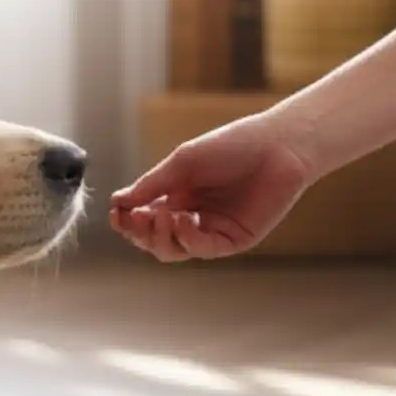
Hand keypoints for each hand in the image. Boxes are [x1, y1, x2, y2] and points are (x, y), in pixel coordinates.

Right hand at [110, 112, 314, 262]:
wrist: (278, 146)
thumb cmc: (232, 146)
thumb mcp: (183, 162)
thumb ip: (153, 184)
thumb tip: (118, 201)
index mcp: (175, 196)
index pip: (142, 218)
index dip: (126, 220)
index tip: (116, 212)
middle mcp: (190, 217)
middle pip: (153, 240)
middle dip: (140, 232)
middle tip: (136, 218)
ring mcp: (211, 231)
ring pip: (173, 250)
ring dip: (160, 237)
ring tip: (161, 217)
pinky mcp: (232, 240)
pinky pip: (202, 248)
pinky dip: (187, 238)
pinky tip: (183, 221)